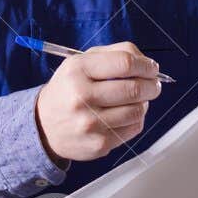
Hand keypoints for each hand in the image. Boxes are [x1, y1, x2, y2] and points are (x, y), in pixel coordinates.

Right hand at [35, 41, 162, 164]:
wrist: (44, 125)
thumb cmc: (69, 88)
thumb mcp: (82, 62)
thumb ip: (114, 54)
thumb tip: (147, 63)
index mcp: (78, 70)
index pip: (124, 63)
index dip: (146, 65)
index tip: (152, 68)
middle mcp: (82, 97)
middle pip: (134, 88)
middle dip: (152, 85)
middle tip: (154, 84)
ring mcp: (90, 123)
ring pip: (137, 110)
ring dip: (144, 103)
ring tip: (138, 99)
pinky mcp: (99, 144)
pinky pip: (133, 129)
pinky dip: (136, 119)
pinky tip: (126, 114)